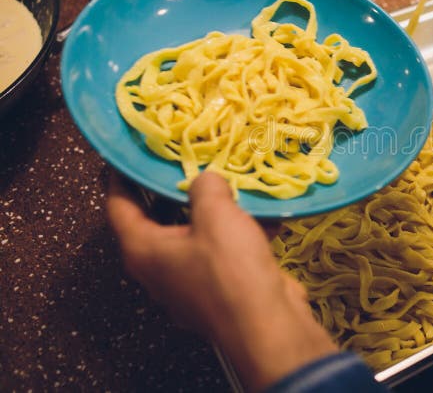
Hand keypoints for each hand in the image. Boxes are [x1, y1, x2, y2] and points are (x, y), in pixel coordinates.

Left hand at [107, 171, 336, 391]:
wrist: (267, 325)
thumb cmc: (230, 268)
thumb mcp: (215, 213)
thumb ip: (205, 186)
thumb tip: (205, 180)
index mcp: (143, 250)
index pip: (118, 206)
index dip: (121, 176)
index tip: (127, 154)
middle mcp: (159, 271)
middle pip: (158, 220)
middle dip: (174, 190)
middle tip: (188, 161)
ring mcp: (190, 284)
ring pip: (195, 236)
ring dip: (214, 212)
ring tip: (233, 185)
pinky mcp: (220, 292)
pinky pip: (222, 254)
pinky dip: (239, 235)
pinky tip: (265, 218)